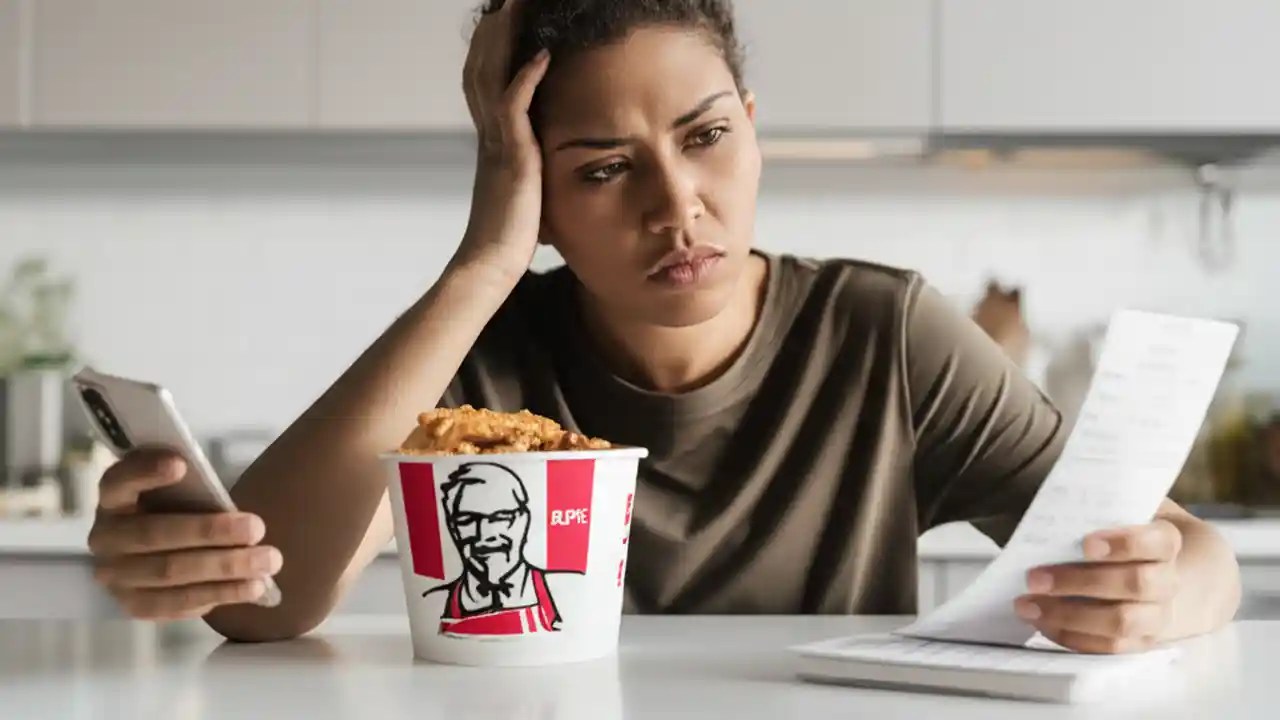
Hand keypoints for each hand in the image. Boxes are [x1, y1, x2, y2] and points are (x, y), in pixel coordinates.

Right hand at [87, 449, 281, 621]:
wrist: (163, 551)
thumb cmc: (178, 510)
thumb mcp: (181, 489)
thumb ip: (193, 487)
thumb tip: (227, 499)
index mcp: (113, 498)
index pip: (120, 481)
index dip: (146, 472)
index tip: (181, 465)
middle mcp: (105, 537)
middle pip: (155, 535)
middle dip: (209, 532)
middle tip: (257, 528)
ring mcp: (115, 576)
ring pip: (170, 574)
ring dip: (223, 569)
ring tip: (267, 563)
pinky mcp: (134, 606)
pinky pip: (175, 604)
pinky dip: (216, 595)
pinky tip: (250, 588)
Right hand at [451, 0, 552, 285]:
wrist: (490, 265)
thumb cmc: (509, 239)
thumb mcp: (522, 195)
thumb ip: (527, 175)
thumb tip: (538, 176)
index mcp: (491, 142)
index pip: (484, 83)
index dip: (490, 50)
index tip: (502, 22)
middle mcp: (488, 136)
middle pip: (482, 66)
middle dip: (494, 30)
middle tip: (505, 1)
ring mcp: (496, 144)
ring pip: (491, 76)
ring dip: (505, 38)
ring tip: (516, 7)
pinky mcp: (511, 158)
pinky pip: (514, 106)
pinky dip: (526, 76)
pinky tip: (542, 53)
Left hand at [1014, 519, 1181, 653]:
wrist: (1152, 572)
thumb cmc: (1119, 535)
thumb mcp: (1115, 513)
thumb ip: (1095, 511)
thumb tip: (1052, 510)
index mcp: (1165, 543)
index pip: (1156, 543)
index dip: (1124, 543)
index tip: (1086, 543)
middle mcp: (1167, 582)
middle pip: (1136, 585)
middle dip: (1081, 582)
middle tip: (1034, 578)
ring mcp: (1156, 617)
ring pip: (1121, 622)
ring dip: (1069, 615)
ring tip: (1026, 605)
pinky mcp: (1138, 643)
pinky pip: (1107, 647)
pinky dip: (1071, 636)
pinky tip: (1040, 622)